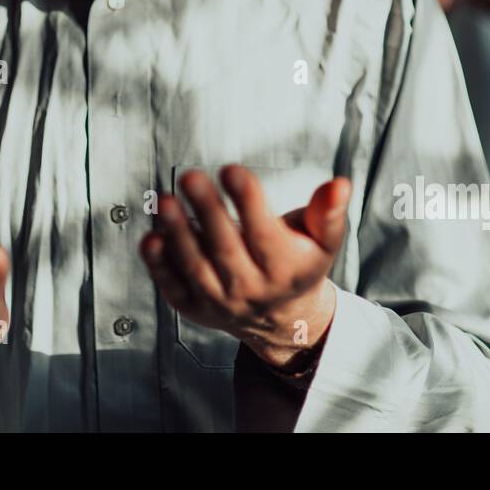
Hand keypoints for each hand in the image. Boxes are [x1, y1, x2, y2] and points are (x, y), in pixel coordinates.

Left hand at [140, 165, 349, 368]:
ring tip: (166, 201)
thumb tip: (339, 185)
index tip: (232, 170)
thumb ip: (327, 213)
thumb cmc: (297, 264)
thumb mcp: (321, 242)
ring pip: (195, 267)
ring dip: (178, 234)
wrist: (279, 319)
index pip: (265, 233)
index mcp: (284, 268)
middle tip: (191, 177)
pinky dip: (159, 264)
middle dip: (207, 211)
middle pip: (225, 248)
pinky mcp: (193, 306)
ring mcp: (219, 300)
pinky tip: (150, 238)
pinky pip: (173, 285)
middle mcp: (251, 288)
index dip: (248, 200)